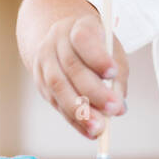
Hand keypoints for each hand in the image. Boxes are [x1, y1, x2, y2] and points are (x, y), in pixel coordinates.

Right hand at [31, 10, 128, 141]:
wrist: (59, 37)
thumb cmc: (96, 46)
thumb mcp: (112, 51)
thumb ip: (118, 77)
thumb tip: (118, 109)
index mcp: (77, 27)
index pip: (83, 39)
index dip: (97, 57)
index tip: (113, 73)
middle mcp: (57, 42)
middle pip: (72, 67)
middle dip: (94, 92)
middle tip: (113, 108)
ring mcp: (44, 61)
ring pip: (58, 87)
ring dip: (80, 111)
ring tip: (99, 128)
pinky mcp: (39, 81)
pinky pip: (56, 103)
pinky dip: (74, 120)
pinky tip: (90, 131)